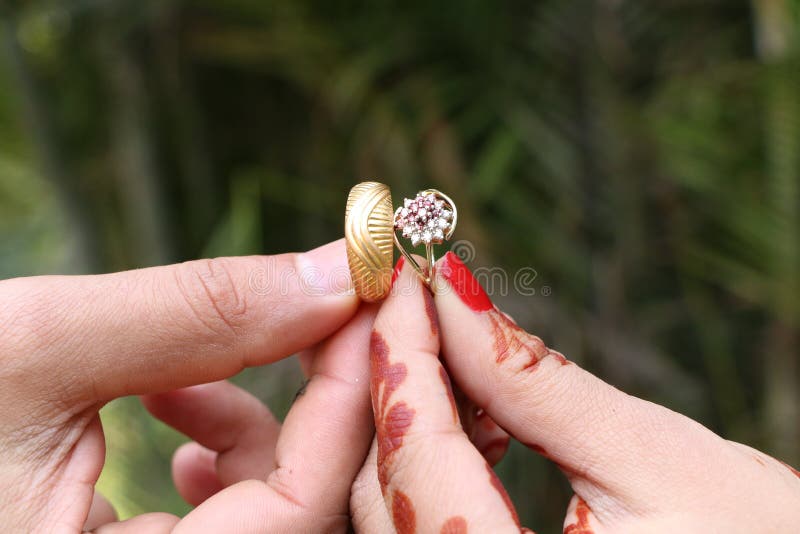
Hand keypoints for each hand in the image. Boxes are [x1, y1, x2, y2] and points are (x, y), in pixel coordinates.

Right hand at [0, 240, 375, 532]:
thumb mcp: (32, 351)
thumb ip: (196, 312)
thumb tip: (335, 270)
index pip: (296, 514)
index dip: (345, 399)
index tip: (362, 301)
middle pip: (296, 515)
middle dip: (314, 404)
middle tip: (317, 309)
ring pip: (262, 513)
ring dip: (250, 429)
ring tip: (179, 374)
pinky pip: (220, 519)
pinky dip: (212, 455)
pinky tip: (163, 407)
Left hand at [351, 252, 799, 532]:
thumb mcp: (652, 457)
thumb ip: (533, 379)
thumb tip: (456, 292)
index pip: (416, 455)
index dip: (405, 354)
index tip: (410, 280)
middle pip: (386, 485)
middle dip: (400, 383)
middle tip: (421, 302)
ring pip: (394, 508)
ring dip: (418, 422)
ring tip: (459, 353)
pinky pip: (424, 528)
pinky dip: (438, 467)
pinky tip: (477, 423)